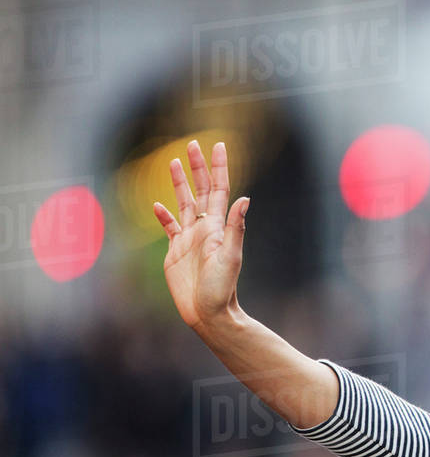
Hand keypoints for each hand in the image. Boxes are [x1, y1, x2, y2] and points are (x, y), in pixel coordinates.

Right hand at [151, 140, 250, 330]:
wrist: (208, 313)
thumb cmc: (222, 288)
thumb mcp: (230, 256)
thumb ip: (235, 227)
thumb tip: (244, 198)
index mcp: (217, 226)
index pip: (219, 189)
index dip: (219, 167)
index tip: (220, 145)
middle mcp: (204, 228)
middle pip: (200, 190)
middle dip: (198, 167)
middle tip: (193, 143)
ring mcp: (189, 239)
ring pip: (183, 203)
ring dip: (179, 183)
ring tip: (174, 162)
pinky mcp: (175, 251)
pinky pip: (169, 227)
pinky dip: (163, 215)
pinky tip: (156, 204)